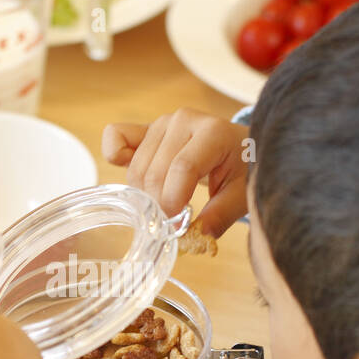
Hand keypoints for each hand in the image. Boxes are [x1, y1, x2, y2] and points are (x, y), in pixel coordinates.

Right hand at [101, 108, 249, 238]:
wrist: (241, 146)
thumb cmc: (242, 168)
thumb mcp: (241, 195)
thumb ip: (221, 216)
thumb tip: (196, 237)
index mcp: (213, 132)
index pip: (182, 168)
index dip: (174, 200)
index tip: (177, 226)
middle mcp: (183, 121)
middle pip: (155, 171)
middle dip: (158, 205)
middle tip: (172, 222)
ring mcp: (162, 123)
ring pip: (137, 167)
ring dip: (144, 194)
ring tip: (164, 204)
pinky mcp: (147, 130)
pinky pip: (116, 137)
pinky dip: (116, 157)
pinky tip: (135, 181)